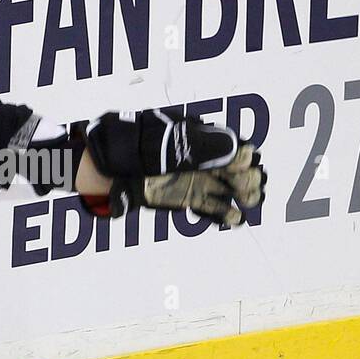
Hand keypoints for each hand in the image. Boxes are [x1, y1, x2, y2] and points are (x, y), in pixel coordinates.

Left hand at [78, 111, 264, 226]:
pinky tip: (235, 218)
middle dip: (249, 177)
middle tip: (245, 185)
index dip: (244, 156)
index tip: (243, 161)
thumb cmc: (137, 144)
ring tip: (248, 201)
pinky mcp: (187, 199)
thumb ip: (201, 146)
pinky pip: (213, 207)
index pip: (234, 147)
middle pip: (239, 169)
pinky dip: (226, 214)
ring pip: (231, 189)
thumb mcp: (168, 140)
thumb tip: (238, 150)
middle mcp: (204, 161)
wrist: (110, 164)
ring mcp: (197, 180)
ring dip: (245, 195)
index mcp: (201, 139)